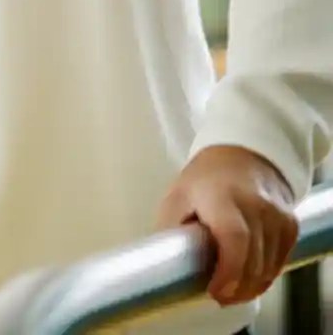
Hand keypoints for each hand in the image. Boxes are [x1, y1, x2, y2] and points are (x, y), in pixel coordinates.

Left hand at [156, 145, 298, 305]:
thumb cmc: (204, 180)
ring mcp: (276, 214)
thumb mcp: (176, 198)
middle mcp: (254, 204)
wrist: (240, 155)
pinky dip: (265, 275)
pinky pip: (280, 259)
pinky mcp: (290, 223)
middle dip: (236, 287)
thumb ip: (172, 231)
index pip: (233, 237)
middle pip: (253, 259)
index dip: (227, 270)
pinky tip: (248, 281)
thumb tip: (163, 265)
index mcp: (220, 196)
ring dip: (250, 286)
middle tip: (217, 297)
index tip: (214, 290)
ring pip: (269, 265)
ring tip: (230, 293)